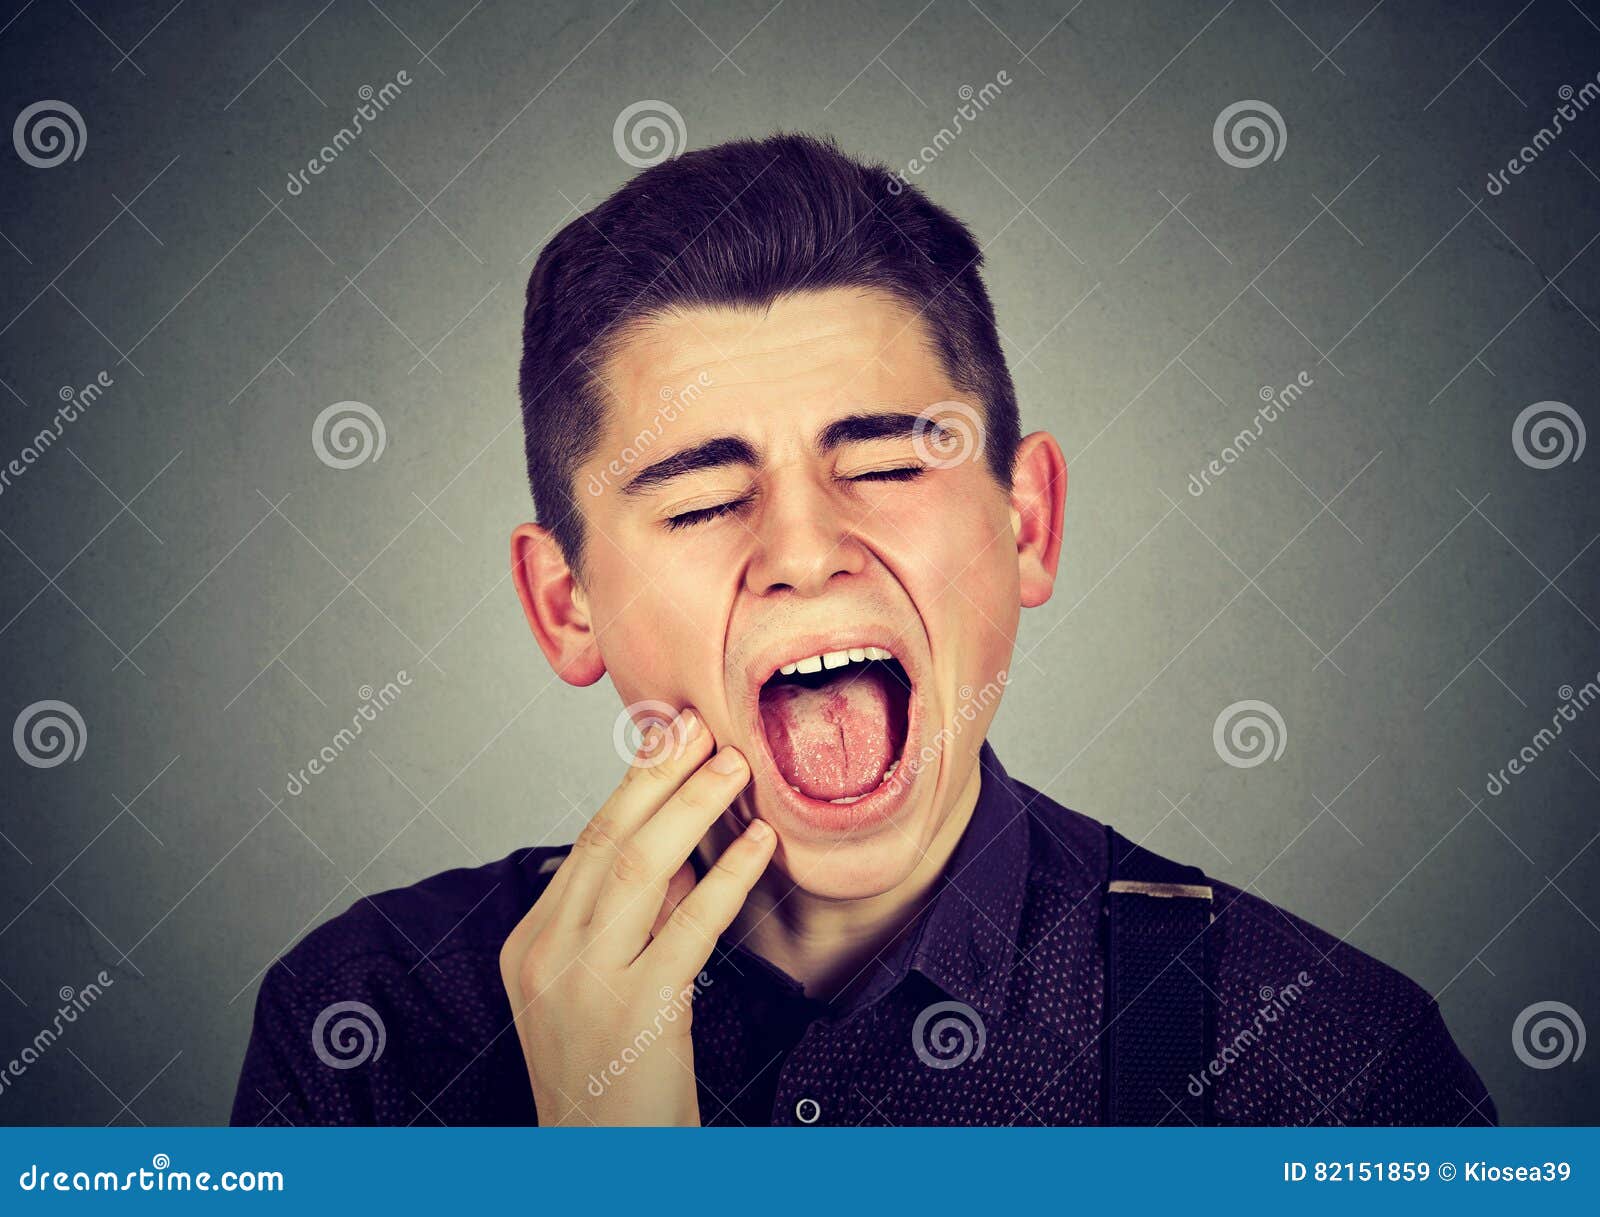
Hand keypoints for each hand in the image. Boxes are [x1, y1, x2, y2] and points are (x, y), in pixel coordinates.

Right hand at [498, 707, 775, 1124]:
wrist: (599, 1168)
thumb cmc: (610, 1079)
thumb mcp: (599, 986)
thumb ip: (630, 920)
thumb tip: (679, 848)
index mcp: (531, 945)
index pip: (586, 844)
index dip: (632, 783)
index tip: (669, 737)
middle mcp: (547, 956)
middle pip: (606, 840)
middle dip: (658, 775)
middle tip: (702, 727)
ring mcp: (585, 984)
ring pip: (639, 868)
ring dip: (693, 808)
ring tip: (735, 767)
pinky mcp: (635, 1013)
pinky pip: (689, 926)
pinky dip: (728, 876)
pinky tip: (759, 845)